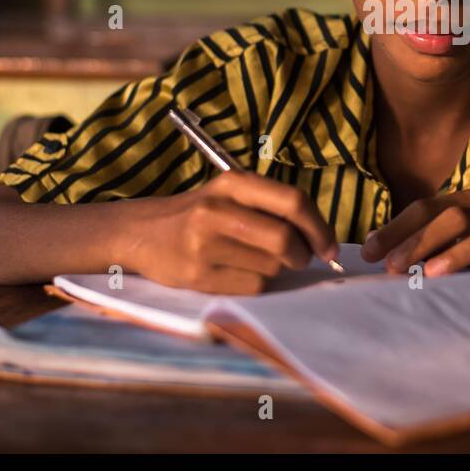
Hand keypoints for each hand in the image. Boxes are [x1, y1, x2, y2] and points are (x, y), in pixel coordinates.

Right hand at [118, 171, 337, 294]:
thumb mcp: (230, 194)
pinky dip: (255, 284)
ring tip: (253, 261)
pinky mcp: (197, 275)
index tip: (328, 247)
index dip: (319, 227)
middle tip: (298, 259)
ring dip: (275, 270)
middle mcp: (218, 210)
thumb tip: (320, 238)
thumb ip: (271, 206)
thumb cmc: (198, 214)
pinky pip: (251, 286)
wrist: (140, 233)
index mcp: (233, 184)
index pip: (292, 202)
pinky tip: (236, 273)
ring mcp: (205, 244)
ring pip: (271, 267)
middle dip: (301, 255)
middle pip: (284, 240)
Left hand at [360, 188, 469, 288]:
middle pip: (454, 216)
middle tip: (393, 267)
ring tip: (432, 274)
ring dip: (459, 252)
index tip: (368, 253)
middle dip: (420, 240)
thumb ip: (426, 240)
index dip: (396, 228)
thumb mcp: (463, 238)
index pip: (427, 208)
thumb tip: (375, 247)